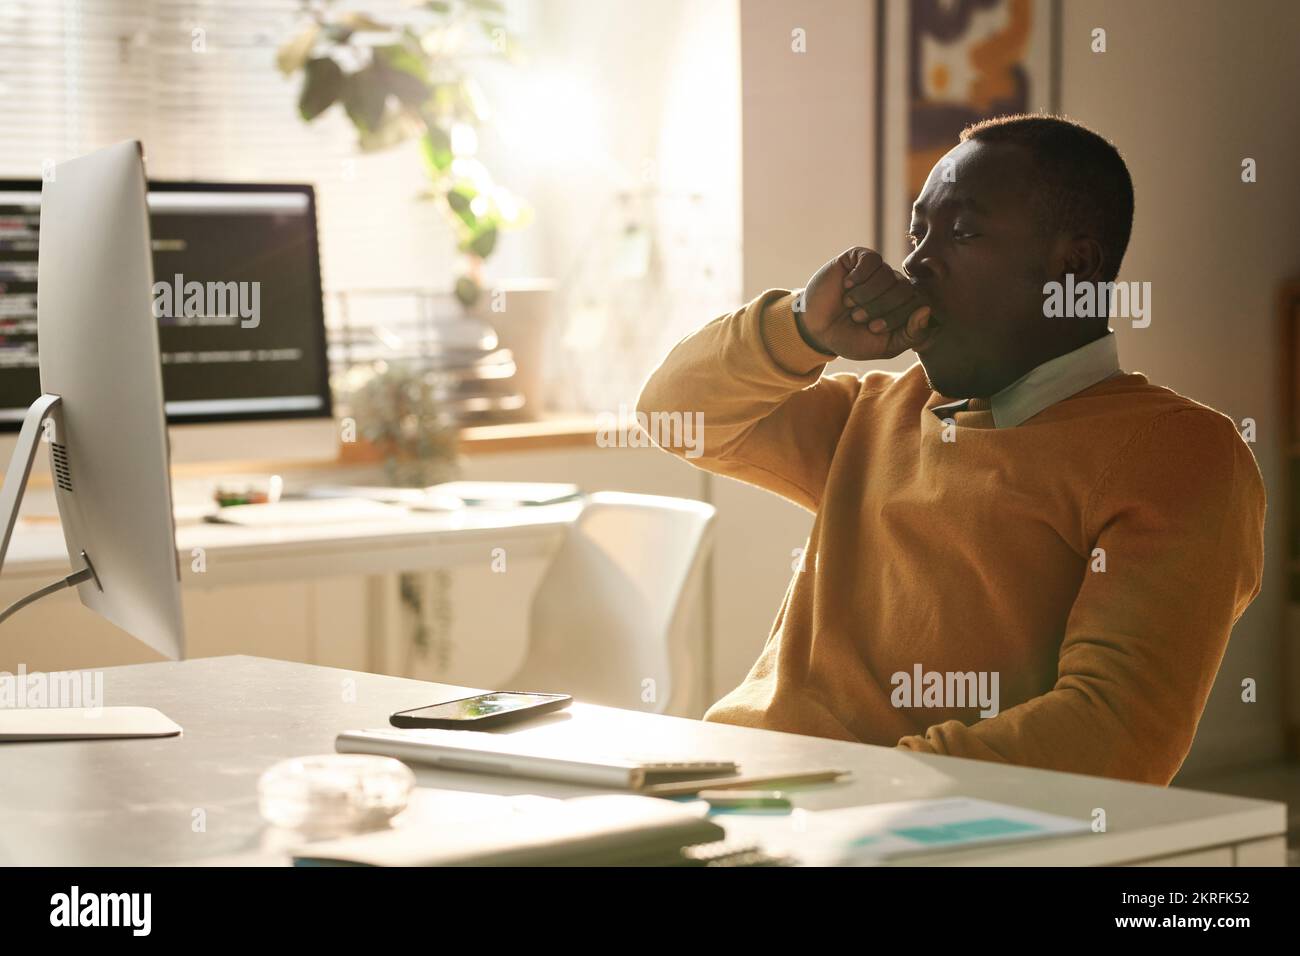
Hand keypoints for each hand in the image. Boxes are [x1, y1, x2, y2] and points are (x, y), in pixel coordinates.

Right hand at [793, 247, 932, 361]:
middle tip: (858, 318)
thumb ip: (912, 335)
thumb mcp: (885, 347)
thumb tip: (927, 310)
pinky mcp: (859, 258)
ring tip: (849, 304)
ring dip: (865, 295)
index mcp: (904, 305)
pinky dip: (858, 277)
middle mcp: (894, 285)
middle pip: (904, 289)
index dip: (896, 317)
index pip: (918, 303)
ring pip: (887, 275)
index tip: (873, 329)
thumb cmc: (852, 339)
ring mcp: (878, 270)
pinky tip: (846, 286)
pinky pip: (871, 261)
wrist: (817, 329)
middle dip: (880, 308)